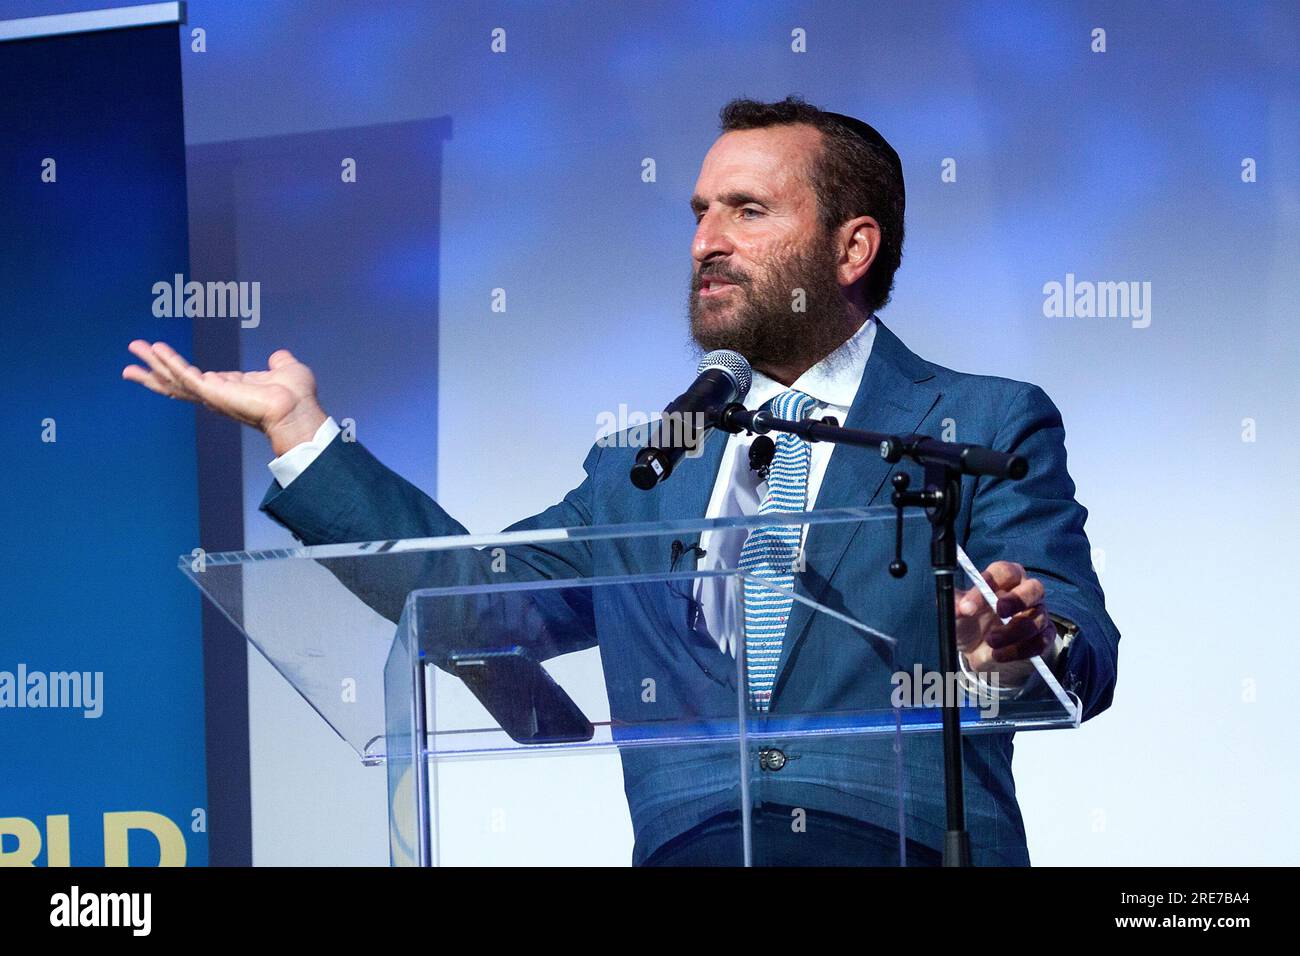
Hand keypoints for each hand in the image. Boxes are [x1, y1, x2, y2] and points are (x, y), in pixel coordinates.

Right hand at [122, 341, 326, 455]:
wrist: (298, 409)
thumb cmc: (297, 396)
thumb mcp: (287, 370)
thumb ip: (279, 363)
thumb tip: (279, 358)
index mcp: (230, 388)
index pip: (197, 379)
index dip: (178, 370)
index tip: (164, 363)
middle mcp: (218, 394)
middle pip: (177, 383)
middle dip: (153, 372)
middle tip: (127, 366)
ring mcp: (213, 395)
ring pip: (175, 378)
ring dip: (154, 363)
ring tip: (134, 347)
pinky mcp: (213, 392)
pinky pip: (186, 375)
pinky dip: (170, 361)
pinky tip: (156, 349)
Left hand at [954, 560, 1056, 687]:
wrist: (977, 655)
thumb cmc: (968, 624)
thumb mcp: (956, 614)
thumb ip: (956, 605)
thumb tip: (961, 607)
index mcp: (1003, 579)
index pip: (1004, 572)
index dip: (989, 583)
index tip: (969, 606)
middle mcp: (1025, 593)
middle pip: (1035, 587)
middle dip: (1018, 600)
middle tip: (999, 611)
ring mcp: (1038, 614)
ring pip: (1038, 618)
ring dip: (1013, 632)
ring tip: (991, 642)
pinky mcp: (1044, 637)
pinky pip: (1041, 642)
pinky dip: (1021, 650)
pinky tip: (1001, 655)